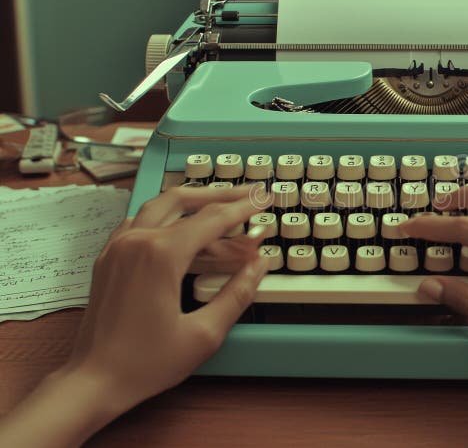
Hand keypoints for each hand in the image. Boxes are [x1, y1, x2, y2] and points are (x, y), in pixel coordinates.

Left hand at [66, 183, 272, 411]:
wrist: (93, 381)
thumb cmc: (145, 363)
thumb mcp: (204, 334)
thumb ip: (237, 293)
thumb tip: (260, 265)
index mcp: (161, 255)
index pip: (213, 218)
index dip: (245, 207)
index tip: (266, 199)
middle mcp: (137, 240)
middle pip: (186, 200)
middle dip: (222, 194)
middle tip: (250, 194)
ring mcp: (119, 246)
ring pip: (162, 205)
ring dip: (195, 201)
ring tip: (223, 205)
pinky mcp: (110, 257)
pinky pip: (142, 220)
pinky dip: (169, 215)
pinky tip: (184, 225)